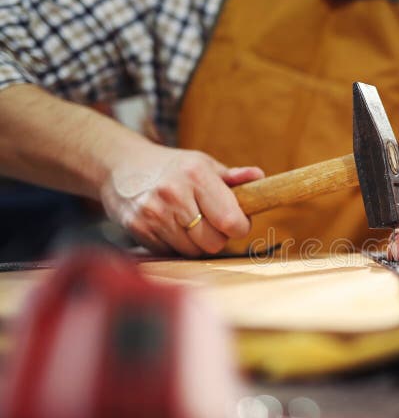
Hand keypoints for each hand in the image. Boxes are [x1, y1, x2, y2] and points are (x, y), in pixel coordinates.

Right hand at [99, 143, 263, 255]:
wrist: (121, 166)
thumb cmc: (172, 168)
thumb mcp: (203, 164)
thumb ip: (233, 177)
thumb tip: (259, 176)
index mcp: (197, 175)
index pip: (231, 221)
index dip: (240, 226)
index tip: (236, 221)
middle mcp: (174, 193)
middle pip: (214, 242)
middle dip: (217, 236)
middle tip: (208, 221)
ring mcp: (154, 213)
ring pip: (193, 252)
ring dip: (195, 242)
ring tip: (186, 221)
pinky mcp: (138, 229)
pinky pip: (171, 253)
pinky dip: (174, 245)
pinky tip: (168, 225)